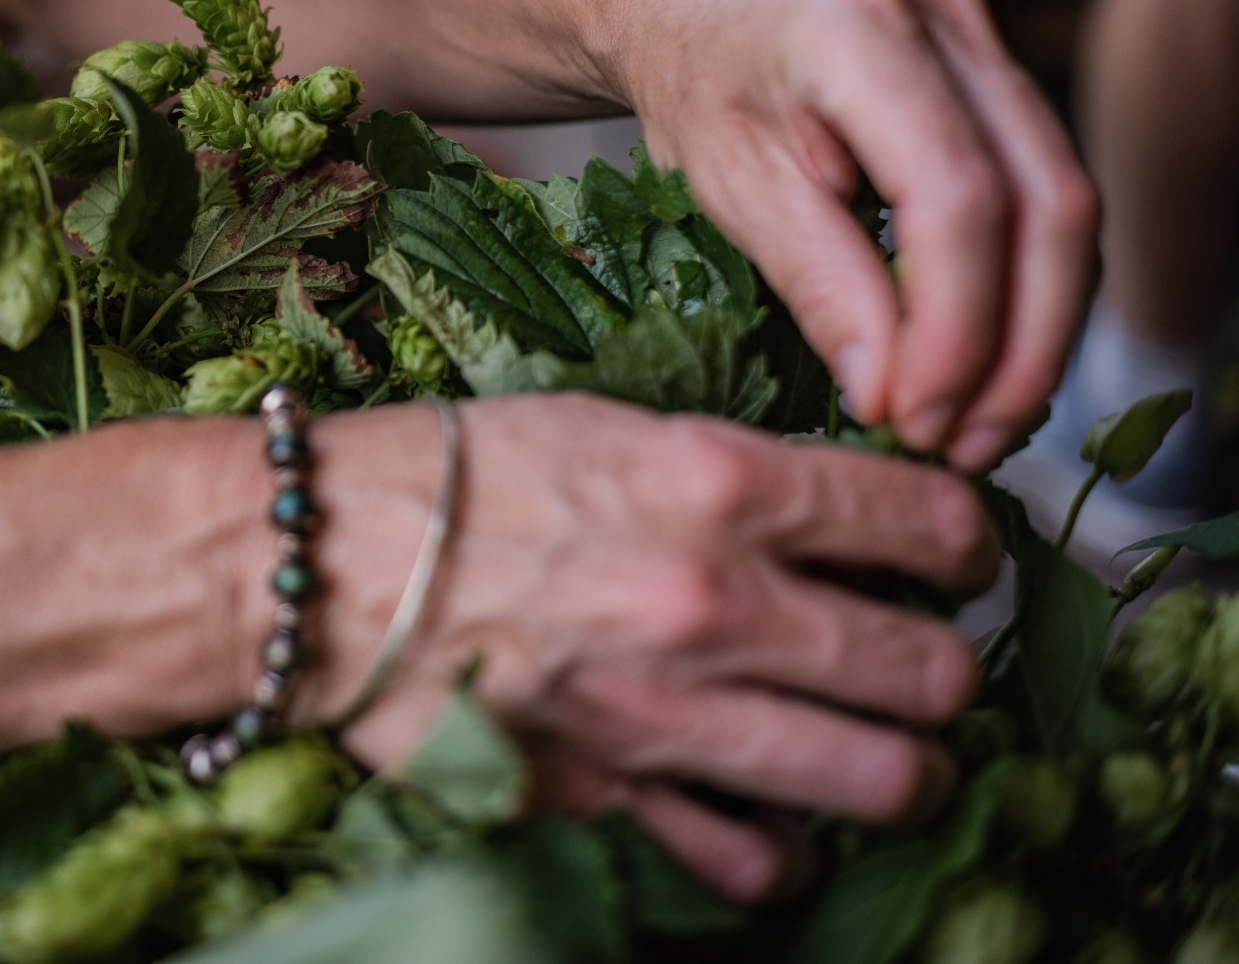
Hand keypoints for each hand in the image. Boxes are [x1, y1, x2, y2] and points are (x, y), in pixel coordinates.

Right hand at [308, 396, 999, 899]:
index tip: (954, 562)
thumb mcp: (610, 425)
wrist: (318, 559)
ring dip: (895, 768)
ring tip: (871, 748)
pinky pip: (752, 862)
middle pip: (931, 675)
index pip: (931, 526)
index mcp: (718, 485)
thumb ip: (736, 476)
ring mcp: (668, 715)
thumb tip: (835, 520)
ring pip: (881, 781)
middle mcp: (716, 603)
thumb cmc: (452, 474)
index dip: (968, 549)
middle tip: (916, 660)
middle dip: (943, 673)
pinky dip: (776, 847)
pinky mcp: (610, 798)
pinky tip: (760, 812)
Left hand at [623, 0, 1098, 469]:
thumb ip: (817, 285)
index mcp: (859, 35)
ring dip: (1038, 332)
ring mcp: (986, 43)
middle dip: (1020, 346)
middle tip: (963, 443)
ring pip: (1069, 207)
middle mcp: (947, 23)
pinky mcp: (1001, 79)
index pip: (958, 198)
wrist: (692, 15)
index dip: (955, 326)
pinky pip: (1049, 199)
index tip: (916, 418)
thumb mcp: (730, 193)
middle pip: (1049, 203)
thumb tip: (892, 395)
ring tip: (976, 426)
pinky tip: (987, 366)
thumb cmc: (697, 94)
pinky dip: (1030, 292)